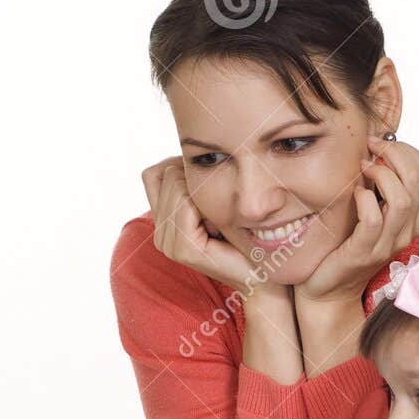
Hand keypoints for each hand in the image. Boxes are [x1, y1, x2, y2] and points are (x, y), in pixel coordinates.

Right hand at [141, 156, 264, 293]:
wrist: (264, 271)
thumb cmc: (246, 233)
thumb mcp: (215, 197)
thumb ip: (193, 177)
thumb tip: (187, 147)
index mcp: (161, 219)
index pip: (154, 172)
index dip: (184, 169)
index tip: (213, 189)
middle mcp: (159, 232)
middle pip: (166, 174)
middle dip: (197, 181)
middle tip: (220, 211)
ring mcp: (167, 243)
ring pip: (176, 184)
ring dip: (205, 194)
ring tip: (221, 220)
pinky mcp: (181, 249)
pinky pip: (186, 202)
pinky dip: (207, 205)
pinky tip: (221, 226)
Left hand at [295, 136, 418, 304]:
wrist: (330, 288)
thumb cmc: (347, 242)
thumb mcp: (372, 210)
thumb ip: (381, 185)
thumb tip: (377, 145)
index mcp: (415, 217)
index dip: (404, 149)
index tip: (379, 143)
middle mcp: (407, 231)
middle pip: (417, 179)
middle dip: (394, 154)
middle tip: (370, 148)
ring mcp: (388, 244)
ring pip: (401, 199)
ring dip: (380, 174)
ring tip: (362, 168)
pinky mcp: (364, 253)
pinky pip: (373, 219)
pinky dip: (364, 199)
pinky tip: (355, 193)